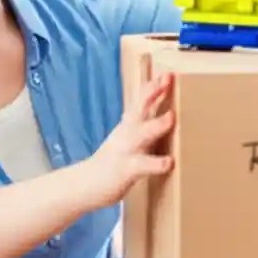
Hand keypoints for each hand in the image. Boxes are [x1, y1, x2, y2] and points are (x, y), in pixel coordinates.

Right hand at [80, 72, 175, 207]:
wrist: (86, 184)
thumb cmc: (113, 161)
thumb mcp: (127, 138)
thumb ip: (142, 125)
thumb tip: (162, 112)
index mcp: (127, 126)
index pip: (139, 101)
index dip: (152, 87)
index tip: (166, 73)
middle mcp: (125, 134)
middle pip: (138, 109)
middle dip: (152, 93)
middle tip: (168, 79)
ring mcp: (125, 150)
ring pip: (141, 134)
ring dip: (156, 124)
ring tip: (171, 117)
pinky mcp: (126, 170)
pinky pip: (142, 165)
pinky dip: (156, 163)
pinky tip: (169, 162)